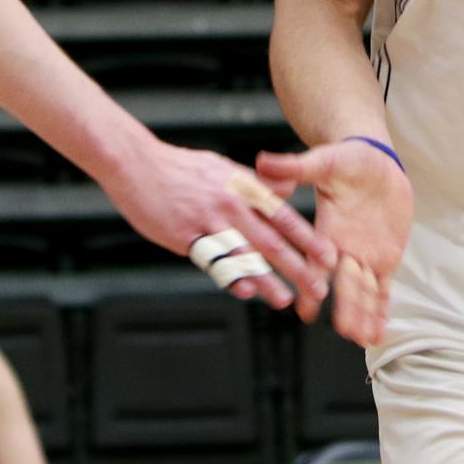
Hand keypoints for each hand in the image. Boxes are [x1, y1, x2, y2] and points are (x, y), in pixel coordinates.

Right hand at [99, 137, 336, 312]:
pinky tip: (244, 290)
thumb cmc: (181, 167)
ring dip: (266, 279)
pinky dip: (229, 275)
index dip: (307, 238)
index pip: (282, 216)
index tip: (328, 257)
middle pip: (270, 240)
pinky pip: (211, 259)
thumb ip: (257, 182)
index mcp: (241, 186)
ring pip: (243, 254)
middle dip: (296, 266)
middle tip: (317, 288)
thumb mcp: (224, 167)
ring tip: (285, 300)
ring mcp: (206, 221)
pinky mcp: (183, 236)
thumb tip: (289, 189)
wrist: (136, 164)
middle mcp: (229, 203)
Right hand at [256, 139, 412, 347]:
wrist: (376, 161)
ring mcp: (364, 255)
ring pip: (363, 292)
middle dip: (345, 306)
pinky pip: (382, 288)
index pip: (315, 260)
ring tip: (363, 339)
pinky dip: (381, 309)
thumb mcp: (324, 161)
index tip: (302, 307)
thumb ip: (295, 167)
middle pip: (343, 282)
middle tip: (343, 330)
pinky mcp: (384, 257)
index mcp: (326, 229)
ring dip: (363, 314)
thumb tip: (264, 162)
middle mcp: (342, 248)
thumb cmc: (348, 159)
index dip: (309, 283)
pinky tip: (378, 332)